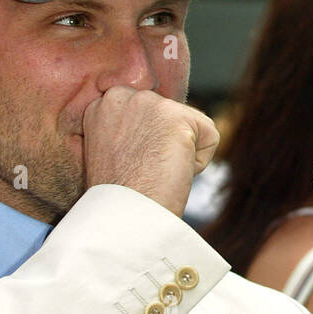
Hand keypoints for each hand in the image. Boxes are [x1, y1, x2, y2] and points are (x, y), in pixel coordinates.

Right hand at [82, 86, 219, 217]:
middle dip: (166, 144)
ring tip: (155, 172)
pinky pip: (210, 136)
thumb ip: (131, 129)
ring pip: (192, 125)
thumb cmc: (120, 196)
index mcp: (102, 105)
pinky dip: (200, 162)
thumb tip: (159, 126)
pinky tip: (171, 172)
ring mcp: (148, 103)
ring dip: (181, 153)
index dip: (150, 143)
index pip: (150, 112)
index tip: (134, 165)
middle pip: (172, 115)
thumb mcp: (114, 150)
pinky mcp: (176, 116)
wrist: (124, 218)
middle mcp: (121, 96)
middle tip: (145, 169)